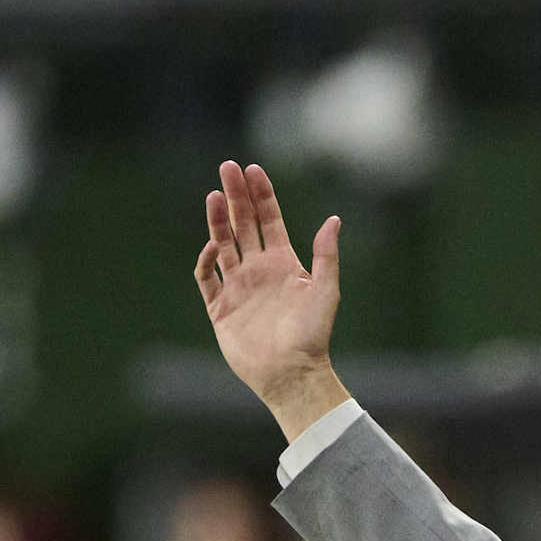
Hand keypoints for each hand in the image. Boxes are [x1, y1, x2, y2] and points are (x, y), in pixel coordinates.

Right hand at [195, 159, 350, 438]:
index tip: (252, 169)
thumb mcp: (326, 291)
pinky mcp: (221, 309)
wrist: (291, 373)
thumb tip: (334, 219)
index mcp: (283, 263)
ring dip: (218, 220)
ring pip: (223, 245)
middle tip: (226, 167)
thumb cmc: (313, 335)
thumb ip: (327, 255)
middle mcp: (259, 271)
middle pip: (243, 225)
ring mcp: (238, 288)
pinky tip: (213, 246)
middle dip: (236, 196)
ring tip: (214, 195)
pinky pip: (207, 279)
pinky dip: (206, 261)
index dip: (261, 194)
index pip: (269, 220)